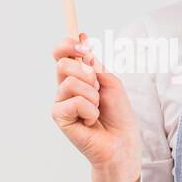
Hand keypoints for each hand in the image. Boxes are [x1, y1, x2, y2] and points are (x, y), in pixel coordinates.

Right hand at [50, 32, 141, 181]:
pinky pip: (73, 102)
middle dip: (86, 73)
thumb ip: (95, 64)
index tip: (82, 44)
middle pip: (62, 64)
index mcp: (77, 77)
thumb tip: (81, 39)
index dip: (67, 44)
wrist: (122, 142)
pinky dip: (89, 110)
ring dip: (92, 96)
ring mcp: (61, 102)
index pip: (62, 53)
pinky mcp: (60, 117)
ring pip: (70, 82)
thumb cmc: (118, 116)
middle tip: (97, 90)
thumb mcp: (112, 83)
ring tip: (96, 110)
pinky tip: (90, 121)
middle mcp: (66, 88)